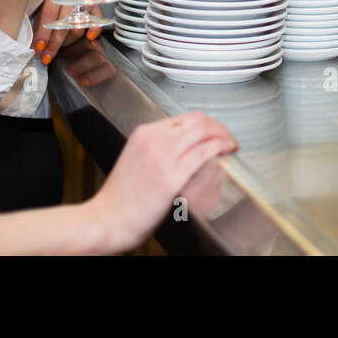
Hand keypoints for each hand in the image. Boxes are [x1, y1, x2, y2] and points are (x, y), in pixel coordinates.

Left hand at [32, 0, 102, 61]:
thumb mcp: (41, 1)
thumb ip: (39, 20)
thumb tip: (35, 43)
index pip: (49, 16)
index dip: (43, 34)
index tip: (38, 48)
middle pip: (64, 24)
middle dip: (54, 44)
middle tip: (47, 56)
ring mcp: (85, 0)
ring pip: (79, 25)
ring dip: (69, 41)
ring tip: (60, 47)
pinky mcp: (95, 4)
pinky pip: (98, 18)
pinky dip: (96, 29)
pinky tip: (90, 37)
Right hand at [90, 112, 237, 252]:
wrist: (106, 220)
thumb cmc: (121, 198)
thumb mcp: (137, 159)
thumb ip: (158, 148)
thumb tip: (185, 146)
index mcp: (145, 133)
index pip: (185, 117)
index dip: (207, 124)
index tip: (216, 133)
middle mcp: (154, 139)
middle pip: (198, 120)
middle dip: (219, 127)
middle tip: (228, 139)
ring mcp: (163, 156)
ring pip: (204, 132)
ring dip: (224, 136)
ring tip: (231, 146)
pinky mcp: (172, 176)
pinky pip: (204, 153)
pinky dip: (220, 148)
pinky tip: (226, 153)